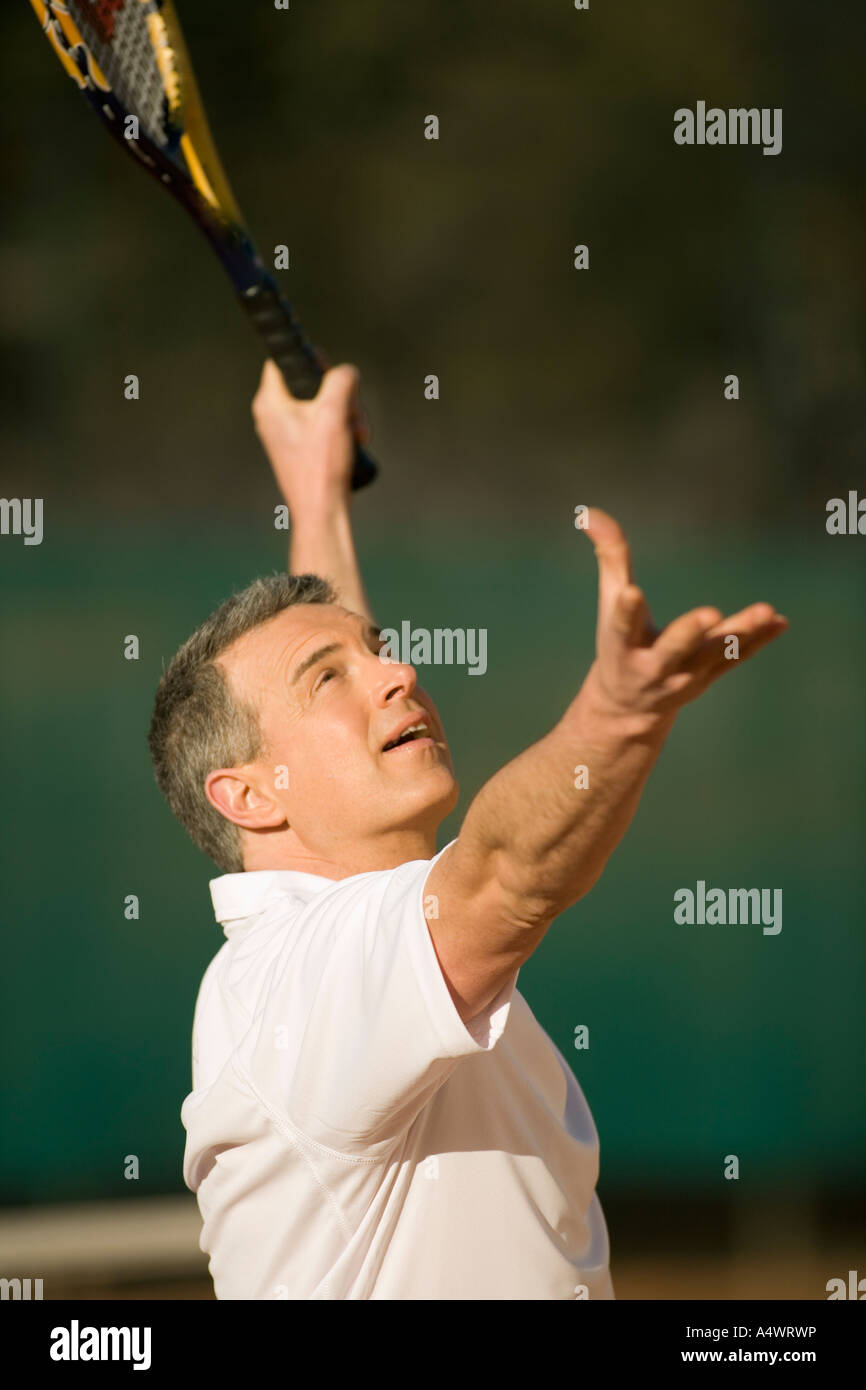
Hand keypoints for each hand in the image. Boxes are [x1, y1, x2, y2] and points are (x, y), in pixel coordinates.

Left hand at [252, 359, 369, 514]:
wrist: (322, 511)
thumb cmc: (321, 465)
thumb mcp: (334, 412)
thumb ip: (341, 380)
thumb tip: (348, 373)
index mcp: (270, 403)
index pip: (282, 362)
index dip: (310, 360)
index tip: (330, 372)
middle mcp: (274, 417)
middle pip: (310, 384)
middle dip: (340, 395)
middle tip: (353, 412)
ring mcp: (287, 434)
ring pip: (322, 406)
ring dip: (347, 414)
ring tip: (359, 434)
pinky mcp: (300, 449)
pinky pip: (323, 425)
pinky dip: (341, 429)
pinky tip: (355, 442)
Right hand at [581, 508, 787, 727]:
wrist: (629, 706)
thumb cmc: (619, 643)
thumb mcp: (609, 604)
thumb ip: (609, 557)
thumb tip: (589, 512)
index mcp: (622, 647)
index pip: (622, 626)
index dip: (626, 610)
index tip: (631, 593)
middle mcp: (652, 667)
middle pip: (673, 649)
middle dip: (689, 633)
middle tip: (710, 613)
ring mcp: (684, 676)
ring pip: (714, 654)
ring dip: (741, 634)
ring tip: (767, 611)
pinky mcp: (709, 677)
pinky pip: (736, 659)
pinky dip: (759, 641)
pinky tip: (780, 622)